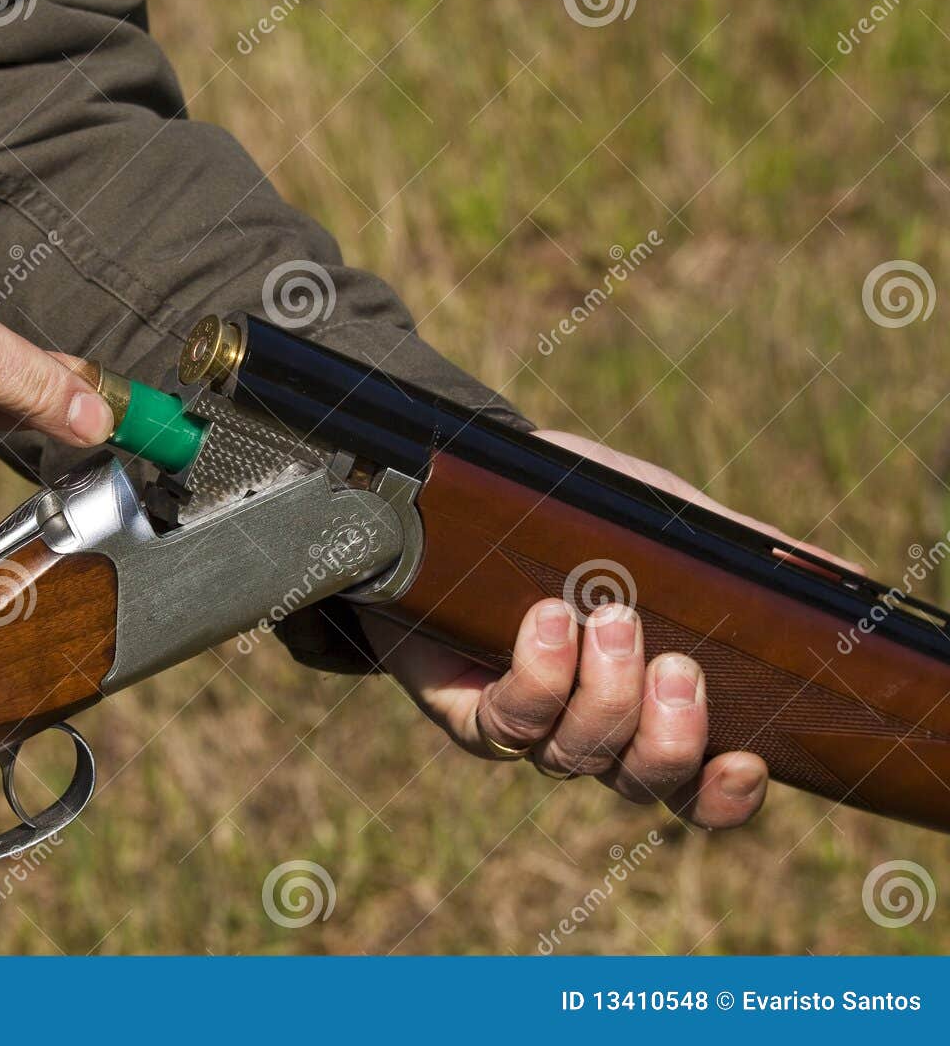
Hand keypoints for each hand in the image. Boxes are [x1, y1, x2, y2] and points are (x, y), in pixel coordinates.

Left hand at [361, 430, 849, 828]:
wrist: (461, 498)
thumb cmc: (576, 522)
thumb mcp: (663, 529)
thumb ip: (738, 560)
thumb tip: (834, 575)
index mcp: (649, 713)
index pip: (697, 791)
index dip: (723, 796)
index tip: (747, 759)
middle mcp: (591, 735)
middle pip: (642, 782)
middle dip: (668, 736)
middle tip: (678, 668)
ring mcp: (528, 729)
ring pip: (576, 757)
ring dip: (606, 695)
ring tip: (616, 620)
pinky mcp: (465, 710)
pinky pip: (507, 722)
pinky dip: (538, 675)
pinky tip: (551, 622)